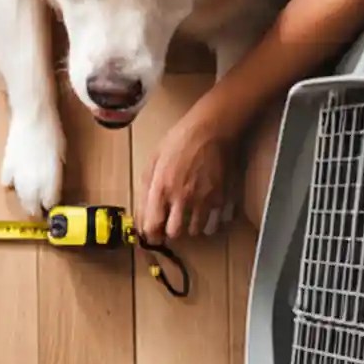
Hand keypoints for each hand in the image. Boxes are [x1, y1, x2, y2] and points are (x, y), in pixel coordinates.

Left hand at [138, 113, 230, 241]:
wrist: (210, 129)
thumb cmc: (179, 140)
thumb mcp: (153, 160)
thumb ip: (146, 189)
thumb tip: (141, 213)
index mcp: (162, 189)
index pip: (152, 226)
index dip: (151, 233)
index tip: (153, 231)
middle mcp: (182, 198)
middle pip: (175, 233)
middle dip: (172, 231)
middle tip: (172, 223)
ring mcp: (204, 199)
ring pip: (196, 230)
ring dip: (191, 226)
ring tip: (190, 215)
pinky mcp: (221, 197)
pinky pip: (216, 222)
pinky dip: (211, 221)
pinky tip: (207, 212)